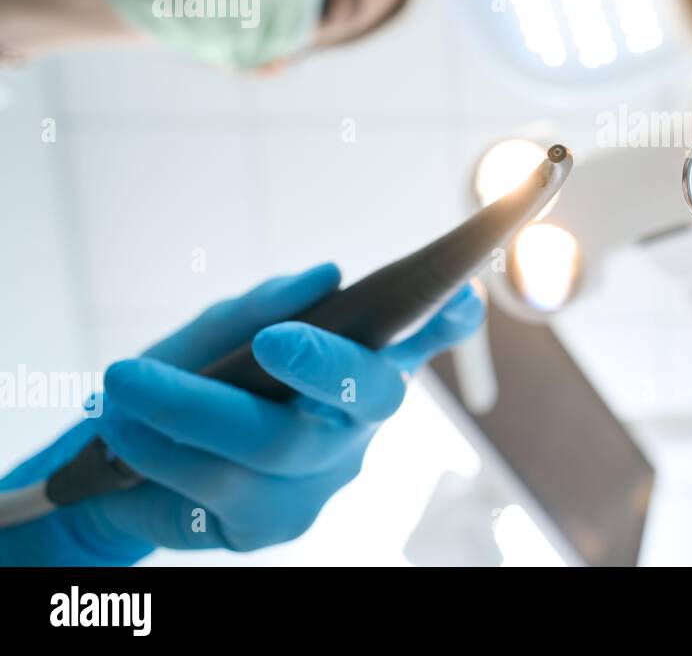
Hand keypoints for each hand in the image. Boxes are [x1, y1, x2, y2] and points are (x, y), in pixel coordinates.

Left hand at [0, 264, 482, 564]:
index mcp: (357, 360)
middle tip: (272, 341)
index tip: (461, 295)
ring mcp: (323, 475)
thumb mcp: (220, 330)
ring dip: (196, 408)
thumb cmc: (191, 379)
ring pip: (279, 444)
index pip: (418, 337)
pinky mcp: (276, 522)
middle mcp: (355, 419)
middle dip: (327, 363)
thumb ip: (262, 307)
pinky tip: (126, 432)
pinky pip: (223, 487)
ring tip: (127, 383)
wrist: (122, 461)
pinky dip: (166, 450)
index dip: (447, 322)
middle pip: (370, 395)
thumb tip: (326, 278)